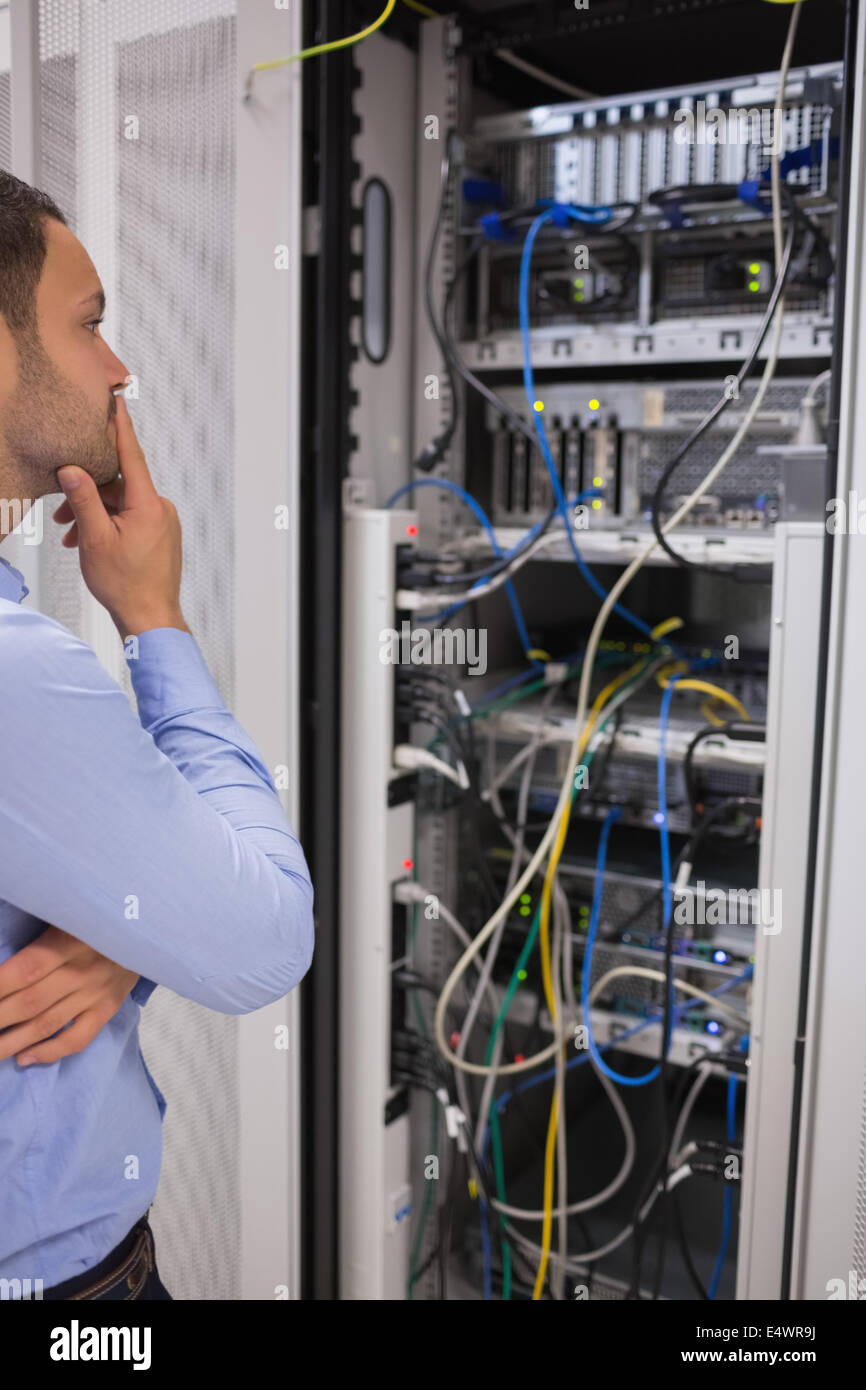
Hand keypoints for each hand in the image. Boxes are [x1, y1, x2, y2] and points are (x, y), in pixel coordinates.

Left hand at [0, 925, 139, 1066]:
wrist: (150, 927)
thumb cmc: (98, 916)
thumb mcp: (70, 911)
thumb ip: (42, 930)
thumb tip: (8, 959)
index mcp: (70, 939)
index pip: (26, 969)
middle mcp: (83, 970)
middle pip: (30, 1001)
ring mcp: (96, 993)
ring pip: (47, 1024)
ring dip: (11, 1041)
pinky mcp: (107, 1008)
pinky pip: (77, 1038)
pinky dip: (50, 1052)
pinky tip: (25, 1058)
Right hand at [53, 393, 189, 639]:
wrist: (150, 619)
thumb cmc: (125, 584)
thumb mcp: (95, 539)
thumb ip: (83, 500)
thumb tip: (71, 469)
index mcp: (148, 504)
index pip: (132, 455)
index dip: (120, 428)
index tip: (117, 402)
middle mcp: (160, 509)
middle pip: (119, 485)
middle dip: (87, 494)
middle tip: (61, 512)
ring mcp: (162, 523)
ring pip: (120, 504)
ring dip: (93, 514)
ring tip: (69, 534)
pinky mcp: (160, 536)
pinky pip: (130, 519)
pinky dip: (107, 525)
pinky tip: (86, 542)